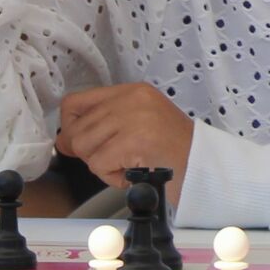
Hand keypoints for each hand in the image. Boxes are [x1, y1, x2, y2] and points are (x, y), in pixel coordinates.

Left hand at [55, 83, 195, 205]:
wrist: (204, 166)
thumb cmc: (173, 151)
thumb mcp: (139, 123)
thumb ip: (104, 124)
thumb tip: (64, 141)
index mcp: (132, 91)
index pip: (75, 102)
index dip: (69, 126)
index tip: (76, 143)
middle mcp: (132, 99)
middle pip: (77, 129)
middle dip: (89, 152)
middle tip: (112, 161)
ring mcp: (133, 118)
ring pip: (84, 147)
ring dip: (101, 165)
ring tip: (125, 165)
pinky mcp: (134, 141)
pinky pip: (98, 164)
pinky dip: (111, 177)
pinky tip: (132, 174)